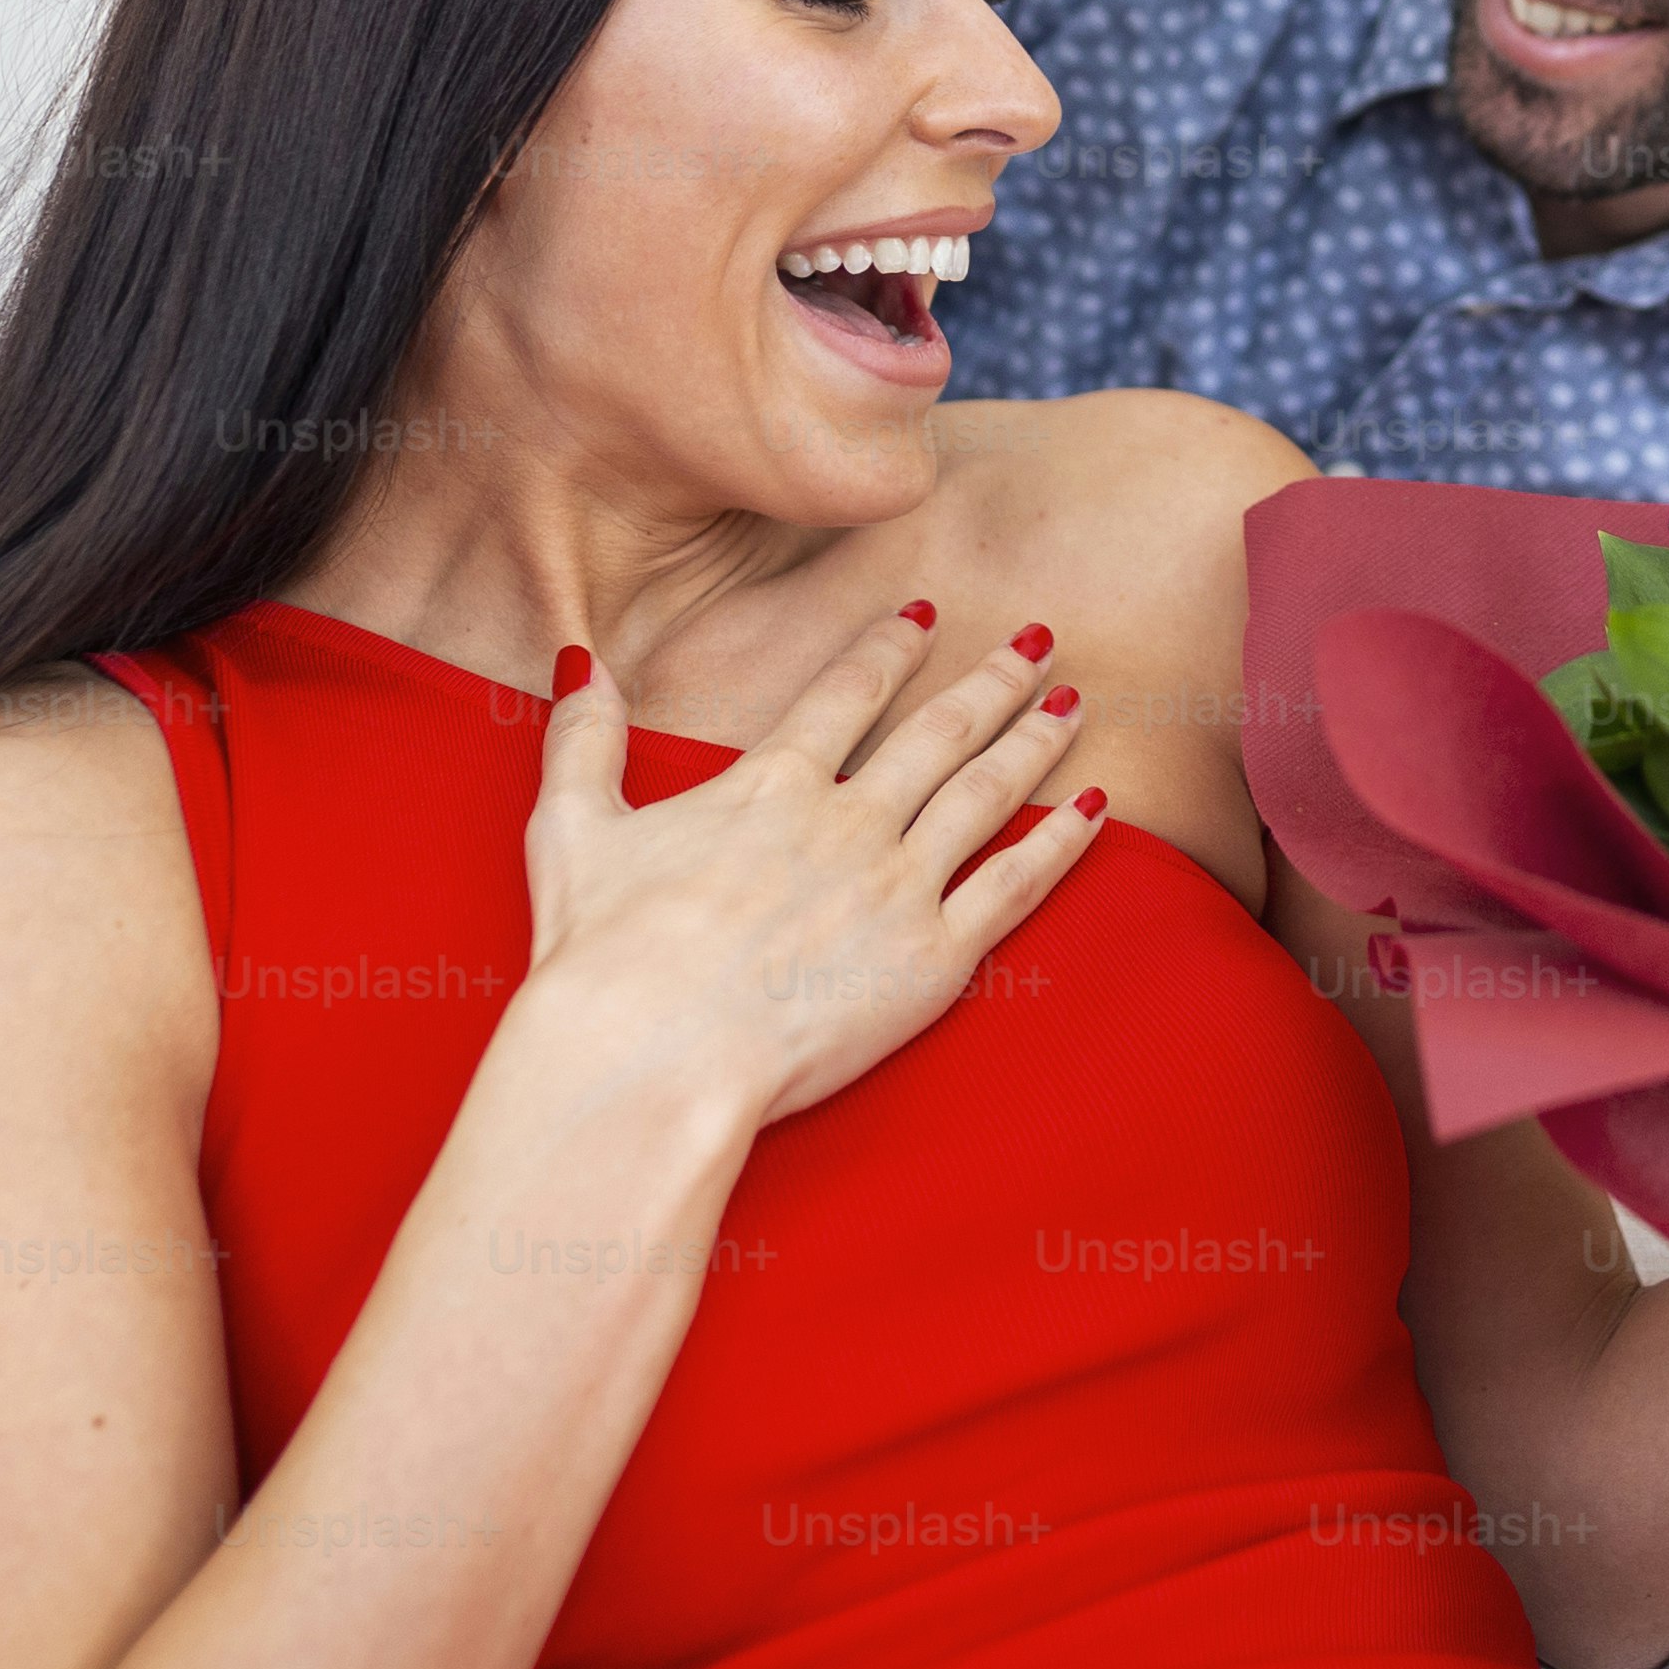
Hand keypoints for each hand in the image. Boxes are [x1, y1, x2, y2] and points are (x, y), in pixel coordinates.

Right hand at [520, 608, 1100, 1126]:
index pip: (848, 694)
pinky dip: (1062, 844)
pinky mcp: (933, 960)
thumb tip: (580, 659)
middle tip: (1041, 639)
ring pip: (988, 794)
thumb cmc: (601, 954)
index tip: (930, 614)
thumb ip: (585, 738)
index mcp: (770, 786)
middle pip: (940, 731)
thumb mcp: (570, 826)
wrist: (650, 1054)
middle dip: (995, 679)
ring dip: (1035, 742)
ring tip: (1075, 703)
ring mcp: (899, 887)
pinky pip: (1016, 887)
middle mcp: (848, 821)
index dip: (893, 648)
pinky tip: (1098, 807)